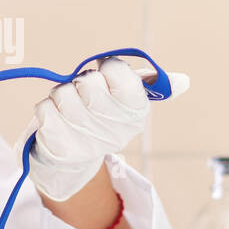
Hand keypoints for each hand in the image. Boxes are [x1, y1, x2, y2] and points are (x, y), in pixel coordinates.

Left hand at [14, 57, 148, 201]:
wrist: (72, 160)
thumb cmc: (100, 118)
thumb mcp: (126, 102)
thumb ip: (147, 83)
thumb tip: (184, 81)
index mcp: (136, 113)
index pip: (117, 70)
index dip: (107, 68)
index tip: (106, 78)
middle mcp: (116, 129)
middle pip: (88, 81)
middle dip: (81, 82)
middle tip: (84, 96)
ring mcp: (86, 140)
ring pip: (62, 92)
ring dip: (61, 95)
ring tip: (69, 108)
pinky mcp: (59, 146)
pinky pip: (44, 108)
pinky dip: (46, 109)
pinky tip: (56, 120)